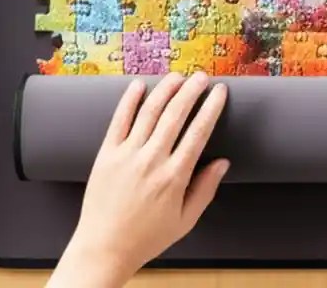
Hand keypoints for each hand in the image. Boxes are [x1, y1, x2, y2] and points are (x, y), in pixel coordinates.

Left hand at [47, 72, 229, 287]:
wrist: (104, 247)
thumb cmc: (147, 237)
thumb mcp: (185, 221)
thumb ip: (205, 189)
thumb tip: (222, 162)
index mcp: (174, 177)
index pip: (198, 131)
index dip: (211, 108)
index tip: (220, 92)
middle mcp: (151, 160)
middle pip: (175, 114)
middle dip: (192, 91)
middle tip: (202, 77)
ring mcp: (126, 155)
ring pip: (149, 111)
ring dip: (165, 89)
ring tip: (178, 77)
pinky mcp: (106, 154)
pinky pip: (119, 120)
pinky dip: (129, 100)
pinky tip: (139, 85)